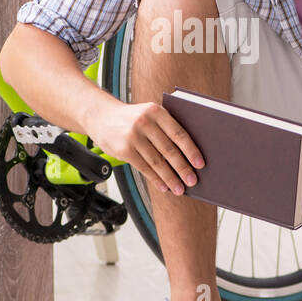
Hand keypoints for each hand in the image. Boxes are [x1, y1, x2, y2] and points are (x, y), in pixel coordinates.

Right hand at [84, 98, 204, 195]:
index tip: (200, 164)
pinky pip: (144, 168)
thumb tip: (188, 155)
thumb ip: (165, 128)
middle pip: (169, 150)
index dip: (191, 150)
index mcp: (156, 111)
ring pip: (157, 162)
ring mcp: (133, 136)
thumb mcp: (149, 114)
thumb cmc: (132, 118)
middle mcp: (144, 122)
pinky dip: (155, 179)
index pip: (178, 133)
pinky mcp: (123, 150)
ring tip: (180, 188)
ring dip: (170, 178)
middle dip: (183, 168)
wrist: (101, 117)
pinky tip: (164, 186)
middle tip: (192, 180)